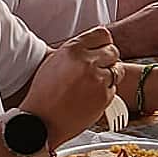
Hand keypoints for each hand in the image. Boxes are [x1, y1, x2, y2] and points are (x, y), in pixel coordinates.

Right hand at [22, 27, 119, 145]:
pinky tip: (89, 97)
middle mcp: (87, 62)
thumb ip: (75, 51)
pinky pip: (113, 89)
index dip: (103, 43)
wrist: (40, 121)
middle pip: (113, 51)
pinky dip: (105, 92)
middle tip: (98, 69)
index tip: (102, 48)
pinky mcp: (104, 97)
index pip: (102, 34)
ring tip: (91, 85)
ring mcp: (97, 79)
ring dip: (108, 76)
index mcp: (73, 50)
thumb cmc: (43, 94)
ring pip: (117, 70)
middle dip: (108, 59)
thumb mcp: (54, 62)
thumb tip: (92, 44)